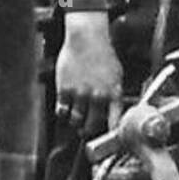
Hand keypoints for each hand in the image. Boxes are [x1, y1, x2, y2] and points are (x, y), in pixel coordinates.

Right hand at [55, 11, 123, 136]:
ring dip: (76, 122)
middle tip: (87, 130)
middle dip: (89, 131)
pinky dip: (63, 113)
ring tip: (77, 118)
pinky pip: (62, 111)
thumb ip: (115, 94)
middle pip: (92, 126)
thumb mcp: (117, 75)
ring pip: (76, 121)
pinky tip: (65, 108)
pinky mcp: (64, 90)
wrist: (87, 39)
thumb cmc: (103, 54)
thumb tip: (115, 110)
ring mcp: (80, 94)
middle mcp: (97, 97)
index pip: (114, 123)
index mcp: (113, 94)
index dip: (111, 135)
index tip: (109, 140)